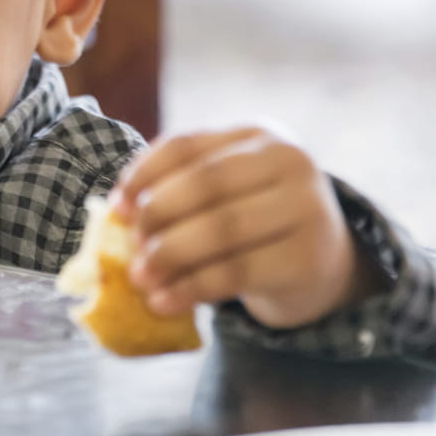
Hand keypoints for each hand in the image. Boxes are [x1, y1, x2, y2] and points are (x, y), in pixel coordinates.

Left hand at [110, 126, 380, 328]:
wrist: (319, 264)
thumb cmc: (254, 222)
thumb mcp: (225, 192)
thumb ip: (178, 190)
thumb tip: (117, 211)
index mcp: (258, 134)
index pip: (186, 145)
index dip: (143, 175)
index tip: (116, 207)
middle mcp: (290, 161)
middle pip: (205, 184)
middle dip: (157, 217)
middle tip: (130, 247)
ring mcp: (307, 208)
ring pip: (221, 229)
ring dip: (170, 256)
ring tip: (141, 278)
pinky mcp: (308, 257)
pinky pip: (237, 272)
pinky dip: (192, 289)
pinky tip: (165, 301)